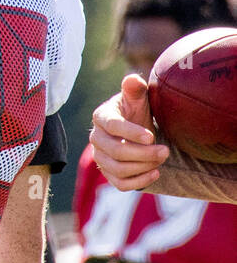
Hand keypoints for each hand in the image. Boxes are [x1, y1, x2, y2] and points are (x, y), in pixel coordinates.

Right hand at [90, 74, 168, 190]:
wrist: (136, 131)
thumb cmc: (137, 111)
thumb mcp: (138, 98)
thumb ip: (135, 89)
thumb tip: (132, 79)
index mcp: (101, 117)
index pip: (112, 126)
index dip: (131, 132)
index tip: (152, 136)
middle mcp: (96, 138)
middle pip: (115, 151)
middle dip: (143, 153)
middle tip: (166, 150)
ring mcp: (100, 157)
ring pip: (118, 169)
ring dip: (144, 167)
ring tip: (162, 159)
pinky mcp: (108, 173)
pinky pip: (120, 184)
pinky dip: (139, 182)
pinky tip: (156, 173)